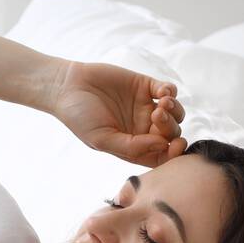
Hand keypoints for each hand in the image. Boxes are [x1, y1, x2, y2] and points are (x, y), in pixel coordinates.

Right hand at [48, 60, 187, 167]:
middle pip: (171, 134)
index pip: (162, 155)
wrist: (67, 87)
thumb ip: (131, 147)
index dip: (174, 153)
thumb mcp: (102, 139)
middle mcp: (142, 129)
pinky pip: (168, 90)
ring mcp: (145, 107)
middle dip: (170, 127)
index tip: (176, 145)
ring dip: (174, 109)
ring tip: (161, 103)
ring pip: (174, 113)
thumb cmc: (80, 118)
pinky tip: (161, 92)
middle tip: (156, 115)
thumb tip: (162, 145)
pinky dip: (170, 91)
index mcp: (133, 147)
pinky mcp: (145, 86)